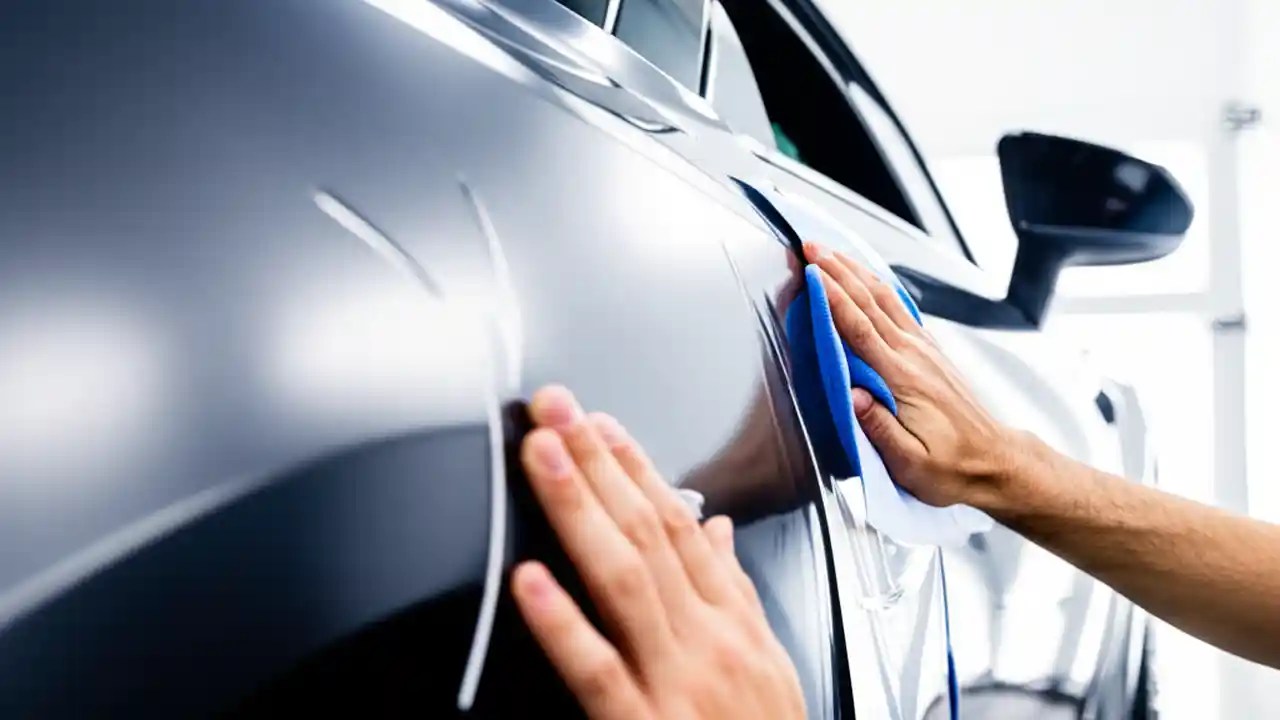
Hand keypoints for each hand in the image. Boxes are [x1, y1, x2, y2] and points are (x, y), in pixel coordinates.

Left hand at [510, 385, 805, 719]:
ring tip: (542, 458)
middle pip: (647, 534)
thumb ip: (737, 591)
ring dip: (578, 510)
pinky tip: (530, 581)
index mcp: (732, 624)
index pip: (680, 524)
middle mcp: (707, 642)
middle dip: (598, 464)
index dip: (636, 468)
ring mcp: (677, 683)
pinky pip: (598, 672)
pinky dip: (563, 624)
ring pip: (623, 579)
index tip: (600, 424)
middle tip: (557, 410)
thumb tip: (715, 529)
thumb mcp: (770, 663)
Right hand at [802, 242, 1025, 510]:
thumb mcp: (911, 464)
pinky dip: (878, 287)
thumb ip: (879, 428)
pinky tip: (868, 279)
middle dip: (838, 271)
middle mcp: (915, 356)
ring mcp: (925, 351)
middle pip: (870, 302)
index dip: (833, 298)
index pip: (860, 329)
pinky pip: (900, 310)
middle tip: (811, 247)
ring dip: (856, 272)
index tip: (812, 273)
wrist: (995, 462)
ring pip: (886, 299)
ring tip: (831, 252)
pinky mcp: (931, 354)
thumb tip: (850, 396)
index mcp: (903, 380)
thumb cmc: (952, 468)